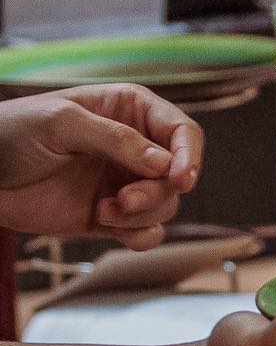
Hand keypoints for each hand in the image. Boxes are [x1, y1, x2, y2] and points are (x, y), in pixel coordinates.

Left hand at [0, 86, 201, 248]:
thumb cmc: (12, 133)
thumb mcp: (61, 122)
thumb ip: (116, 139)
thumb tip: (164, 164)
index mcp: (129, 110)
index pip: (182, 130)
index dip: (189, 155)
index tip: (180, 179)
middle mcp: (135, 147)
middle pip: (179, 173)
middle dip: (158, 191)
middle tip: (125, 199)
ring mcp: (125, 182)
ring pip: (166, 205)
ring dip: (141, 214)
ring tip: (102, 210)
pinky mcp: (113, 217)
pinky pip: (148, 232)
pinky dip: (136, 235)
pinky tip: (104, 222)